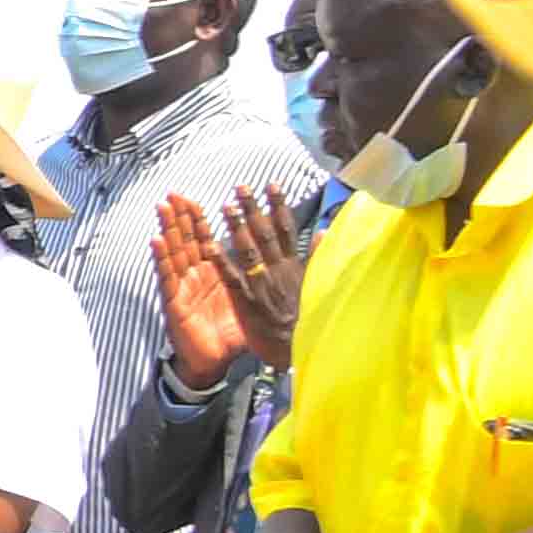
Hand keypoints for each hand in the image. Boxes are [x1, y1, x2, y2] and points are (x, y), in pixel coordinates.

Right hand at [151, 195, 254, 390]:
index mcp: (213, 274)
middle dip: (180, 216)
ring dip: (168, 228)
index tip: (197, 198)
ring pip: (175, 252)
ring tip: (162, 207)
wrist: (214, 362)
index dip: (201, 219)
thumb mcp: (250, 304)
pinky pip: (167, 277)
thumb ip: (263, 283)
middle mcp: (195, 276)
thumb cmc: (230, 334)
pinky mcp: (175, 302)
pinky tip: (155, 241)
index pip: (205, 240)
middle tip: (174, 193)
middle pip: (187, 240)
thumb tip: (286, 269)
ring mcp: (183, 287)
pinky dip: (161, 258)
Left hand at [212, 186, 311, 367]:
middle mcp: (278, 270)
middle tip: (241, 187)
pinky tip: (209, 245)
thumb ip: (316, 256)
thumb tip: (323, 230)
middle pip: (265, 233)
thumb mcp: (317, 283)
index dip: (278, 205)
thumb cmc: (307, 318)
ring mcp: (262, 284)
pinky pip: (232, 277)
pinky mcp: (247, 300)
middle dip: (253, 208)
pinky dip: (222, 260)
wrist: (300, 347)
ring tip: (226, 206)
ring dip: (237, 227)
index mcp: (294, 265)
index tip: (272, 184)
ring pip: (248, 250)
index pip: (286, 229)